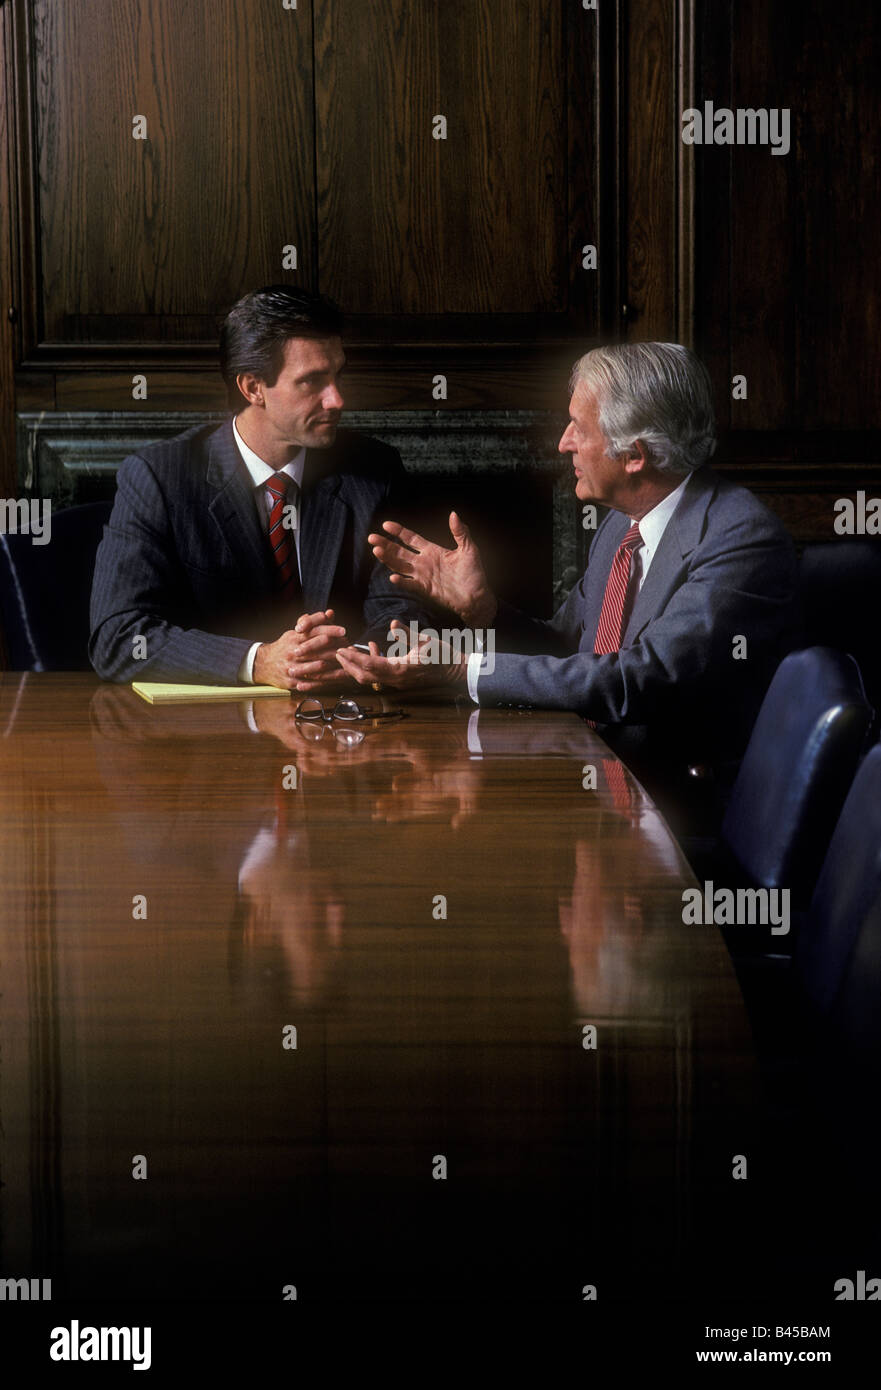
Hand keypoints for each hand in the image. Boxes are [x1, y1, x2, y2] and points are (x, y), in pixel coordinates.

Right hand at [252, 610, 348, 690]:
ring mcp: (293, 667)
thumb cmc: (284, 647)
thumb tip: (330, 613)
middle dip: (336, 648)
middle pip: (319, 648)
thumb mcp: (295, 632)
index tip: (343, 631)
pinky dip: (327, 680)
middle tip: (349, 648)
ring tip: (347, 663)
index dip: (330, 630)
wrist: (263, 664)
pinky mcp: (293, 681)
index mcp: (294, 637)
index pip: (314, 630)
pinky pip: (313, 682)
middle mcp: (293, 651)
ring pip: (318, 666)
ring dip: (335, 665)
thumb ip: (313, 623)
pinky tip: (338, 678)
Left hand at [334, 621, 468, 691]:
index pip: (370, 665)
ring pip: (370, 678)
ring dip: (357, 666)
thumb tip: (392, 624)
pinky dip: (371, 665)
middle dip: (349, 665)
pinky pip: (380, 675)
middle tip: (337, 652)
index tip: (341, 651)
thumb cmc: (443, 654)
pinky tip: (372, 648)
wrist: (456, 672)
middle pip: (365, 676)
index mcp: (401, 669)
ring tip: (348, 652)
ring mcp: (398, 682)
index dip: (353, 659)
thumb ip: (405, 633)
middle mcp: (397, 679)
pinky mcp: (400, 680)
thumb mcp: (424, 639)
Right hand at [368, 512, 496, 626]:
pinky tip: (393, 576)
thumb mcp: (469, 549)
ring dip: (388, 559)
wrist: (477, 597)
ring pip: (400, 566)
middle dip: (385, 544)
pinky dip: (401, 581)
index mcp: (432, 550)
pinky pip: (410, 584)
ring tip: (376, 551)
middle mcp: (424, 562)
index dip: (398, 531)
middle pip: (399, 551)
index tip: (385, 524)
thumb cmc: (474, 574)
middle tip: (371, 538)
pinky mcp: (425, 589)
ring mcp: (423, 576)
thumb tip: (454, 514)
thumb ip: (460, 532)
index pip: (410, 538)